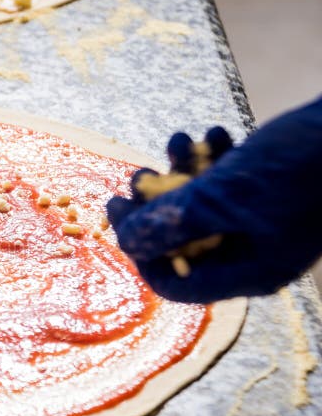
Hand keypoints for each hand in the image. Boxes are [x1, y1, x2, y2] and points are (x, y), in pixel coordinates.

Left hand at [106, 97, 321, 302]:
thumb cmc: (299, 166)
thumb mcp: (223, 197)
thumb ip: (171, 224)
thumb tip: (126, 244)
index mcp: (247, 272)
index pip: (174, 283)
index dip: (138, 251)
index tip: (116, 212)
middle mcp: (253, 255)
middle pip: (183, 244)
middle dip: (157, 205)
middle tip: (139, 172)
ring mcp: (263, 225)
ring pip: (202, 208)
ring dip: (183, 171)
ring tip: (179, 139)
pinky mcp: (270, 195)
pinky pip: (227, 186)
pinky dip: (213, 159)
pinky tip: (213, 131)